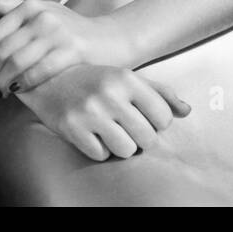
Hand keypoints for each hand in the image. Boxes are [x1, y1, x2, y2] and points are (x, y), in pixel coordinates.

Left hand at [0, 0, 134, 93]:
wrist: (110, 38)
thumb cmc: (72, 29)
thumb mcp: (45, 11)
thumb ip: (16, 8)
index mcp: (30, 6)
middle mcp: (41, 16)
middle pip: (2, 50)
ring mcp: (57, 32)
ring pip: (16, 62)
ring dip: (3, 81)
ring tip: (0, 91)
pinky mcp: (72, 50)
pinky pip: (39, 71)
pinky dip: (24, 84)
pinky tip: (19, 91)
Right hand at [14, 64, 189, 160]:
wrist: (45, 76)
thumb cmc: (92, 78)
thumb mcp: (125, 76)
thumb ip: (159, 92)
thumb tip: (187, 111)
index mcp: (126, 78)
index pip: (164, 118)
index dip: (156, 122)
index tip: (141, 116)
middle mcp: (109, 94)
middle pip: (147, 139)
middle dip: (139, 137)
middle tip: (124, 126)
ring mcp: (89, 112)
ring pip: (126, 151)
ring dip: (120, 145)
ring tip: (109, 131)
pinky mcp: (71, 128)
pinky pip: (100, 155)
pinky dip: (98, 149)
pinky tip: (91, 133)